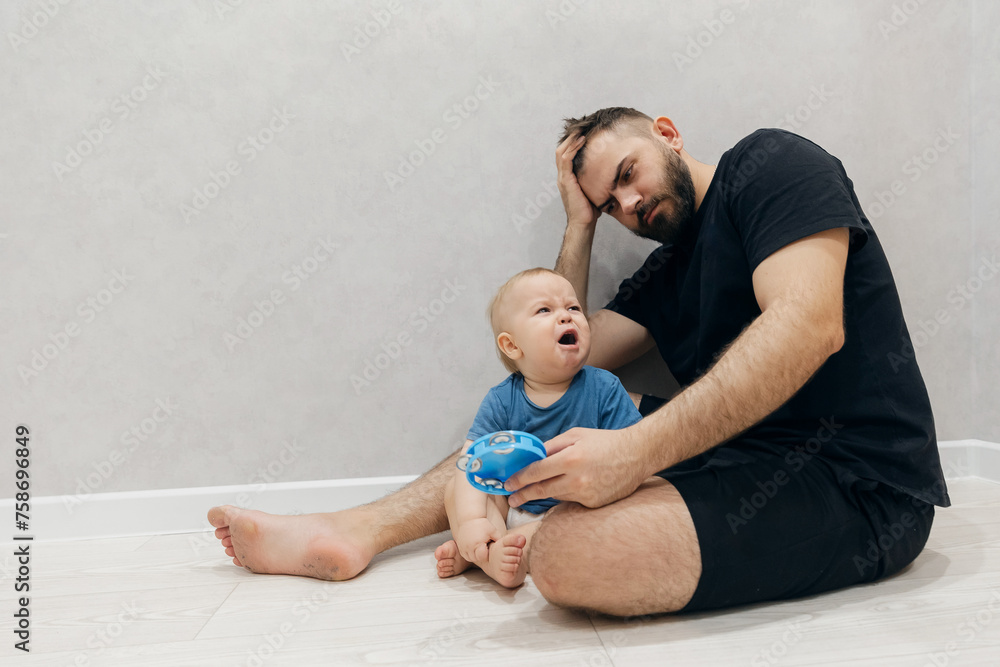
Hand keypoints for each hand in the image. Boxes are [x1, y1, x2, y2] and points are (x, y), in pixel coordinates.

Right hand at [453, 518, 501, 564]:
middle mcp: (469, 547)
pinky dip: (470, 554)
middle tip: (485, 547)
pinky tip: (474, 548)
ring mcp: (463, 547)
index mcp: (477, 544)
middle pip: (477, 559)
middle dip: (482, 555)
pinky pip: (466, 555)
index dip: (487, 554)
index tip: (488, 547)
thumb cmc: (483, 524)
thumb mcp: (493, 531)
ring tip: (480, 547)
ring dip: (476, 556)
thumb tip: (504, 549)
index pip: (483, 557)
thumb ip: (499, 540)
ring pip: (471, 558)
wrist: (469, 518)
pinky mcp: (460, 547)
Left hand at [504, 427, 648, 508]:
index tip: (509, 484)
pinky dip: (567, 493)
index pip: (536, 472)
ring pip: (557, 496)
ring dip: (546, 492)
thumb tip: (533, 457)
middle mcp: (577, 479)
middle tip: (512, 498)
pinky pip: (572, 500)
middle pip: (542, 490)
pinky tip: (571, 484)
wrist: (637, 455)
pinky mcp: (594, 504)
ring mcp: (586, 494)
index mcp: (570, 458)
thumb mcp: (576, 435)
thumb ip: (552, 446)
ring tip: (538, 489)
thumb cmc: (605, 441)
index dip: (520, 479)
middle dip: (524, 495)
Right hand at [556, 132, 599, 227]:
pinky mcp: (566, 181)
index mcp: (568, 178)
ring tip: (581, 129)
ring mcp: (563, 178)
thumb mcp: (594, 190)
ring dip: (571, 139)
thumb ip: (597, 180)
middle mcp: (563, 176)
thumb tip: (612, 173)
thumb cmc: (590, 211)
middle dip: (570, 137)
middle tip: (581, 126)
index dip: (573, 143)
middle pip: (561, 150)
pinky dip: (572, 148)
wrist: (584, 224)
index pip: (566, 155)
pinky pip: (566, 159)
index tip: (584, 132)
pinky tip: (581, 140)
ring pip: (561, 152)